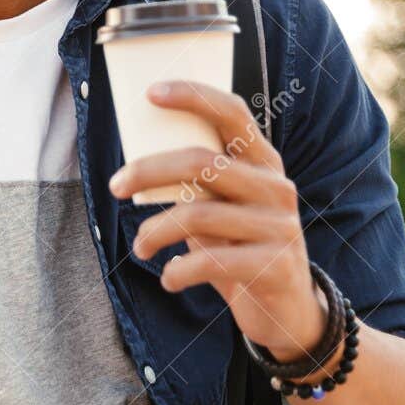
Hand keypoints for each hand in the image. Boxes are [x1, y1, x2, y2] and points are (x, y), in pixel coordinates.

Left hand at [110, 81, 326, 363]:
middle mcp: (276, 187)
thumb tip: (140, 167)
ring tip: (141, 247)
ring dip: (155, 232)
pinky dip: (178, 271)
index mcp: (264, 163)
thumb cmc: (242, 250)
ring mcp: (280, 226)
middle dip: (149, 171)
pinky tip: (169, 278)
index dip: (193, 97)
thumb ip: (198, 186)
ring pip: (198, 216)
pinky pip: (211, 262)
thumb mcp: (224, 210)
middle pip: (201, 163)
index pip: (232, 114)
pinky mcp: (276, 267)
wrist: (289, 312)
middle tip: (115, 186)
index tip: (150, 93)